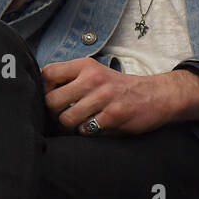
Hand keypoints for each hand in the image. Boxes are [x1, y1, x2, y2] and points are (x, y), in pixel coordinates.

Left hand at [42, 57, 183, 134]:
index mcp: (86, 66)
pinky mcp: (113, 115)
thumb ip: (72, 79)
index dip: (43, 90)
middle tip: (65, 116)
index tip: (52, 98)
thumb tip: (40, 92)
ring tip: (82, 123)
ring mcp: (104, 97)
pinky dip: (88, 132)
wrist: (158, 95)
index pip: (48, 74)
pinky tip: (98, 126)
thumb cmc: (122, 88)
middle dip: (55, 114)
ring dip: (71, 127)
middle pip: (52, 101)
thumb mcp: (97, 74)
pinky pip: (86, 130)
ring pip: (66, 119)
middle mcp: (93, 78)